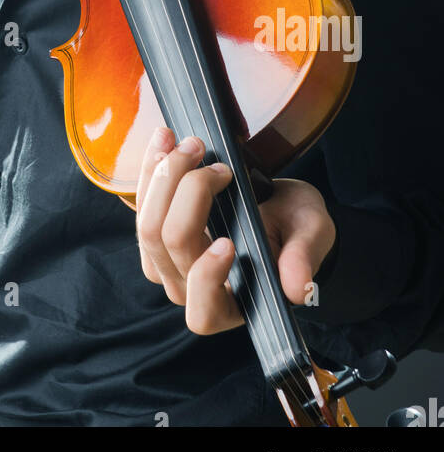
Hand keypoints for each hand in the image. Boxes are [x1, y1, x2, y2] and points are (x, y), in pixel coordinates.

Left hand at [134, 125, 335, 334]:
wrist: (279, 207)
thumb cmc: (296, 227)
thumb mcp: (311, 235)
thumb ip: (304, 258)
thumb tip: (300, 286)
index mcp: (233, 305)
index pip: (204, 311)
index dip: (207, 276)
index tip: (229, 241)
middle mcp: (193, 290)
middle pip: (170, 246)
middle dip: (187, 192)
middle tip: (214, 157)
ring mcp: (168, 264)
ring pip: (148, 227)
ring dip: (162, 178)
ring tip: (188, 143)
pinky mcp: (155, 237)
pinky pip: (140, 208)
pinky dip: (150, 171)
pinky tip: (165, 141)